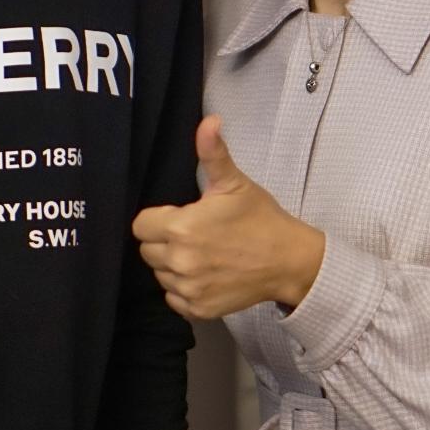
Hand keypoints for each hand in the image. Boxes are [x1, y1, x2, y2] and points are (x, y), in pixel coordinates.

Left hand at [132, 116, 325, 319]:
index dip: (158, 218)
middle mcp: (179, 261)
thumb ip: (213, 152)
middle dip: (163, 240)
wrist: (289, 261)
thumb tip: (209, 120)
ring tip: (202, 253)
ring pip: (160, 275)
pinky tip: (205, 274)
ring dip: (173, 265)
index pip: (141, 225)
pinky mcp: (199, 309)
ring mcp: (189, 289)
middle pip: (147, 250)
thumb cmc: (260, 218)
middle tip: (193, 234)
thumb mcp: (235, 183)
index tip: (180, 216)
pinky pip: (174, 298)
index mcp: (181, 228)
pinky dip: (184, 289)